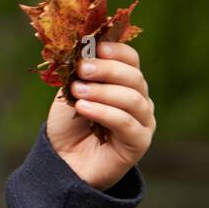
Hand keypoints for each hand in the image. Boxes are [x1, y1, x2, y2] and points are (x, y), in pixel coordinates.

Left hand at [46, 41, 154, 190]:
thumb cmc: (70, 124)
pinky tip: (84, 107)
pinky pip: (127, 123)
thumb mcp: (70, 92)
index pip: (131, 60)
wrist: (65, 160)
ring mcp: (143, 121)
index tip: (95, 47)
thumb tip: (82, 48)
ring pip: (133, 99)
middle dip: (106, 69)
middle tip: (81, 69)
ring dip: (103, 91)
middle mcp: (140, 100)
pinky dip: (104, 112)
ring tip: (77, 91)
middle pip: (134, 77)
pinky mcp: (139, 142)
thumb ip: (78, 73)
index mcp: (124, 83)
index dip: (116, 50)